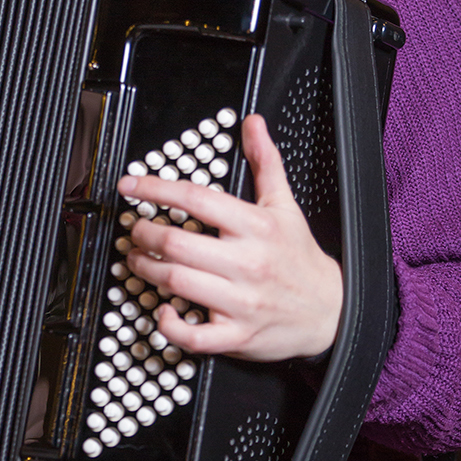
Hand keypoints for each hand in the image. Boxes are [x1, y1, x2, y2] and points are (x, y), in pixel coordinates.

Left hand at [116, 114, 341, 361]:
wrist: (329, 311)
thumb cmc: (299, 258)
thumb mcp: (285, 206)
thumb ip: (265, 163)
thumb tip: (253, 125)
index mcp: (256, 227)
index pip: (197, 199)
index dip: (156, 189)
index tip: (131, 186)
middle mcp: (247, 263)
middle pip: (178, 243)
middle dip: (144, 234)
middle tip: (135, 230)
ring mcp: (242, 301)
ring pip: (178, 282)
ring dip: (146, 270)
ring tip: (137, 260)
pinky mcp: (237, 335)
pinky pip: (194, 335)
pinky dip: (170, 325)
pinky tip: (163, 310)